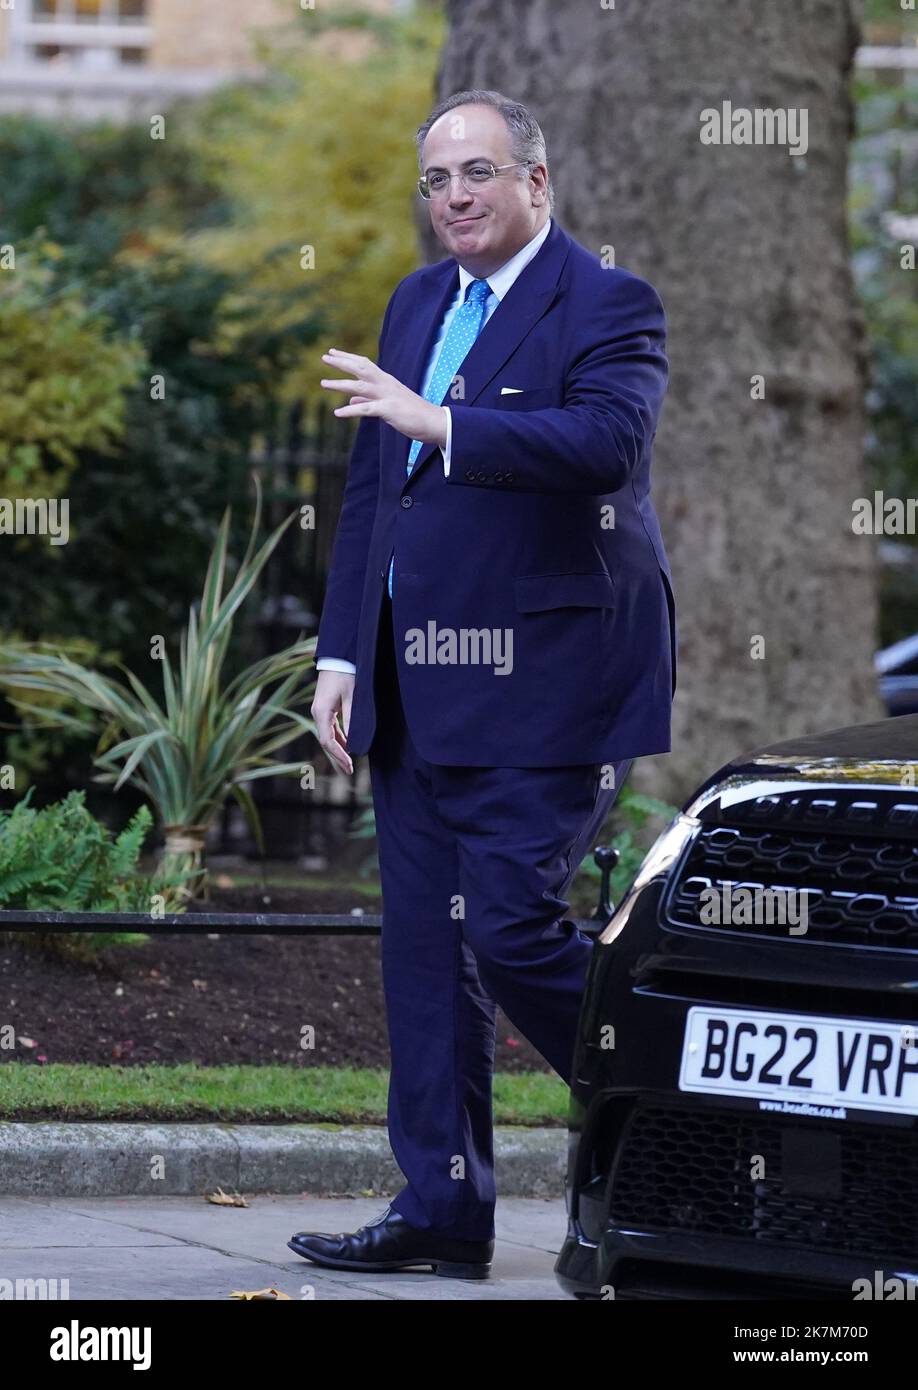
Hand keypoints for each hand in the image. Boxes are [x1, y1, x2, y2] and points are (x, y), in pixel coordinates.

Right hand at [311, 668, 354, 776]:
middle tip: (349, 771)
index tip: (349, 765)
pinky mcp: (325, 707)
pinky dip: (338, 738)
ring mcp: (320, 710)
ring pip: (327, 735)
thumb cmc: (345, 674)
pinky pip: (330, 728)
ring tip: (349, 762)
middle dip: (338, 756)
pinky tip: (347, 745)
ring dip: (338, 748)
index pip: (327, 741)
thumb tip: (354, 742)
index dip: (338, 755)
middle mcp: (317, 713)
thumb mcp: (352, 697)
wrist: (338, 657)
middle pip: (325, 741)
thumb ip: (352, 719)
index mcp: (321, 712)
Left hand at [320, 349, 446, 446]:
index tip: (332, 353)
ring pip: (360, 386)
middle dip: (342, 362)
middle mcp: (386, 384)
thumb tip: (351, 400)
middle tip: (325, 357)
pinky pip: (366, 410)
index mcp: (386, 382)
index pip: (365, 364)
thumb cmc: (413, 414)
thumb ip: (368, 401)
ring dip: (340, 384)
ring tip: (323, 384)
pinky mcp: (389, 410)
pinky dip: (351, 410)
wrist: (435, 422)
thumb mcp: (388, 405)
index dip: (348, 358)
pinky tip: (337, 413)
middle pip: (360, 369)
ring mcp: (387, 396)